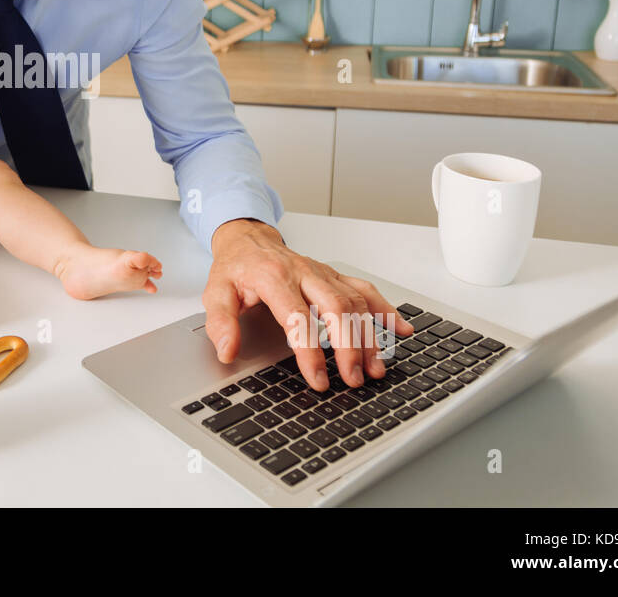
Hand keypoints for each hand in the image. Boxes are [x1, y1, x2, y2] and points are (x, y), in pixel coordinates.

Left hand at [203, 218, 414, 390]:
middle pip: (336, 308)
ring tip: (375, 368)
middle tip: (354, 378)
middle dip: (349, 347)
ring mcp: (322, 274)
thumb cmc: (236, 268)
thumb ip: (221, 322)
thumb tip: (227, 352)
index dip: (310, 351)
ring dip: (369, 336)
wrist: (248, 239)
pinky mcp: (334, 276)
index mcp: (274, 278)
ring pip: (354, 302)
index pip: (297, 318)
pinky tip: (401, 329)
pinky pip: (365, 290)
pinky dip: (386, 309)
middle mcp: (304, 273)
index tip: (318, 379)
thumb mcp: (216, 292)